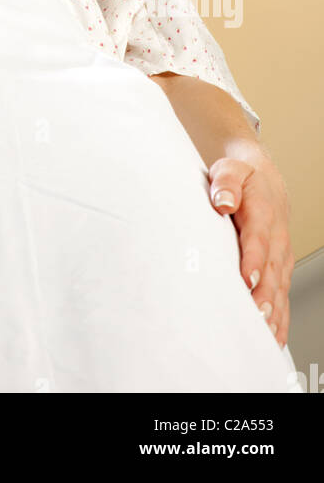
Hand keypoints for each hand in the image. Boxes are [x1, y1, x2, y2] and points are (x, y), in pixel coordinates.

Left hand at [208, 155, 294, 348]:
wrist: (264, 179)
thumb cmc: (242, 177)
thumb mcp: (230, 170)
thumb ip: (225, 184)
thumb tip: (223, 201)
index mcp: (263, 213)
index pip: (257, 238)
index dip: (253, 260)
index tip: (246, 279)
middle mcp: (276, 237)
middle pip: (271, 270)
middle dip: (265, 295)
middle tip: (256, 316)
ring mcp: (281, 255)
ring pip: (279, 286)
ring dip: (274, 310)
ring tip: (265, 333)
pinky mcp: (280, 267)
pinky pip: (283, 294)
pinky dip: (281, 316)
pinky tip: (274, 335)